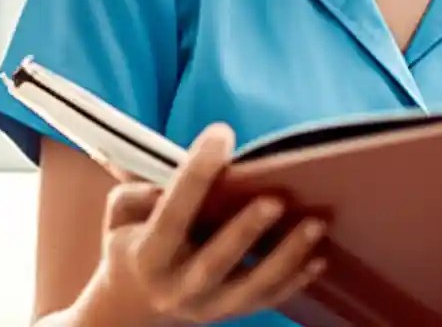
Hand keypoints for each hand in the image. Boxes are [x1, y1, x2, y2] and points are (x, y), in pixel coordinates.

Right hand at [81, 123, 327, 325]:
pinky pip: (268, 300)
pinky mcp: (232, 313)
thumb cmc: (134, 244)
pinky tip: (320, 258)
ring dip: (285, 257)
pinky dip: (295, 281)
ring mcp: (206, 306)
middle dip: (245, 231)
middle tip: (276, 200)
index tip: (221, 133)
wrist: (131, 307)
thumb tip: (181, 174)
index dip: (195, 174)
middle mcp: (176, 287)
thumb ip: (139, 193)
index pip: (171, 214)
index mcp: (146, 257)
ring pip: (250, 288)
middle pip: (214, 263)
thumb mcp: (120, 218)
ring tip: (315, 224)